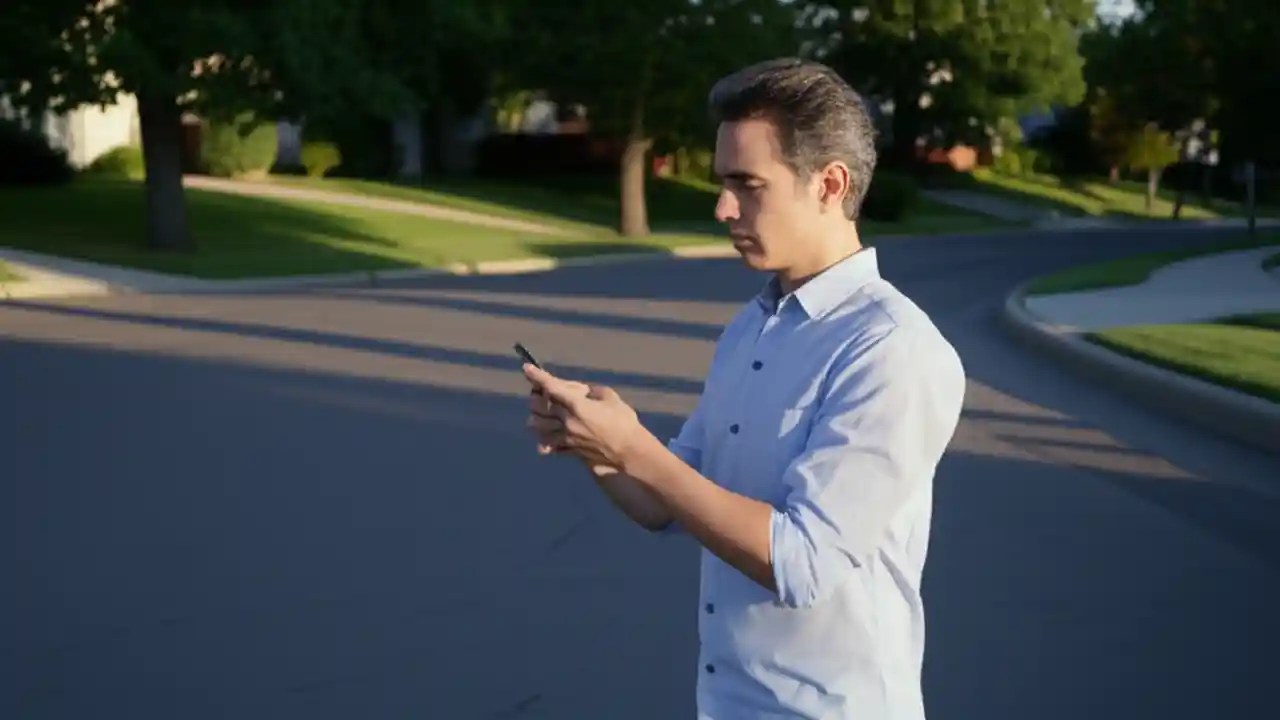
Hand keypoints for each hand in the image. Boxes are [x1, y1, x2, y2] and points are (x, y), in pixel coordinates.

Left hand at [523, 363, 652, 471]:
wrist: (629, 452)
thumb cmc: (624, 423)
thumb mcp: (611, 398)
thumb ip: (592, 391)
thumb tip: (582, 392)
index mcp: (577, 405)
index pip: (550, 387)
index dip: (537, 376)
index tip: (527, 368)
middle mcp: (566, 421)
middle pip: (538, 406)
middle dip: (536, 396)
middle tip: (542, 391)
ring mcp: (565, 437)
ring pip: (537, 426)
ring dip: (536, 416)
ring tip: (543, 412)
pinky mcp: (568, 450)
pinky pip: (547, 445)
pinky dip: (543, 439)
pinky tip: (546, 435)